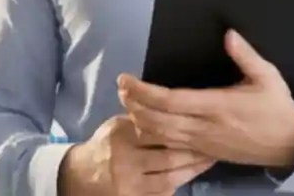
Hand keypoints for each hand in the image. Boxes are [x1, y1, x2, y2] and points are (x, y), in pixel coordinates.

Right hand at [58, 115, 214, 195]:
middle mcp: (124, 159)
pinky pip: (164, 193)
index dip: (182, 128)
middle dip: (194, 150)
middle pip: (168, 155)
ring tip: (209, 159)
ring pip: (170, 177)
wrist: (79, 176)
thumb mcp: (116, 125)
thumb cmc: (104, 145)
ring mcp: (128, 183)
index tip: (202, 123)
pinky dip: (181, 183)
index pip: (157, 129)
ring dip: (193, 169)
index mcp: (120, 134)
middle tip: (214, 143)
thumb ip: (140, 120)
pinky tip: (191, 175)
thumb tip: (170, 106)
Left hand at [118, 29, 293, 169]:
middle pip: (157, 120)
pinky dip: (152, 135)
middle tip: (121, 87)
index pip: (170, 100)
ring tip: (127, 101)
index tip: (126, 78)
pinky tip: (143, 123)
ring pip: (160, 136)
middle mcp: (205, 126)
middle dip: (134, 104)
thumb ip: (246, 55)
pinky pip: (171, 147)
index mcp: (217, 105)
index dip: (143, 91)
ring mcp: (203, 142)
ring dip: (139, 119)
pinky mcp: (204, 152)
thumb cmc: (277, 108)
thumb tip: (228, 33)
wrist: (291, 145)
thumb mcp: (268, 77)